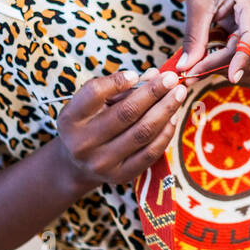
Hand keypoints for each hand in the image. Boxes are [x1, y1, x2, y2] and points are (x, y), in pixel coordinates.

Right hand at [54, 66, 187, 188]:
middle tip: (171, 79)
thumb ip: (118, 87)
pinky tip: (173, 117)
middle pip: (126, 113)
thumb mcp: (91, 104)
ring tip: (178, 94)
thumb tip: (154, 75)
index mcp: (70, 119)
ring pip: (142, 132)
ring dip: (165, 110)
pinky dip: (165, 132)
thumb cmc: (88, 123)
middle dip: (153, 93)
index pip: (94, 94)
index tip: (136, 74)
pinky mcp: (120, 176)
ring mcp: (102, 162)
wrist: (75, 165)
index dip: (117, 82)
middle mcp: (83, 143)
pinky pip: (150, 152)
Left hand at [176, 0, 249, 84]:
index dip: (240, 61)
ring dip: (232, 70)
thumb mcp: (197, 2)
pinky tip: (215, 61)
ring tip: (202, 67)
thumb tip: (186, 67)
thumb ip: (194, 36)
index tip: (229, 79)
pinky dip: (236, 64)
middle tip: (192, 74)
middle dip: (226, 68)